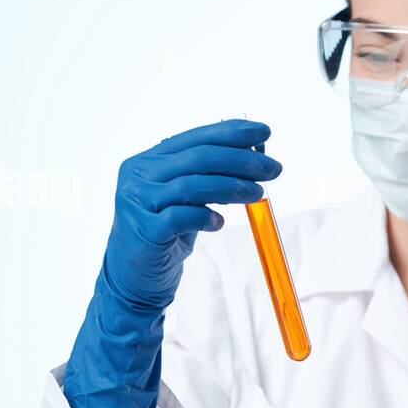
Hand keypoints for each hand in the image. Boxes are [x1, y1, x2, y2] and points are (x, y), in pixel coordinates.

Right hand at [105, 120, 280, 309]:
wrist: (135, 275)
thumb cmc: (167, 233)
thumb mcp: (188, 199)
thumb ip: (210, 175)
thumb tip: (255, 151)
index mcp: (150, 160)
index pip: (196, 138)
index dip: (232, 132)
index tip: (265, 132)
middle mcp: (140, 175)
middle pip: (198, 158)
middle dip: (241, 160)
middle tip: (273, 169)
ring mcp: (138, 202)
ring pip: (191, 185)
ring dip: (231, 187)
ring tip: (258, 193)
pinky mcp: (144, 230)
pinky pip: (179, 218)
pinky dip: (204, 217)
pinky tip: (219, 223)